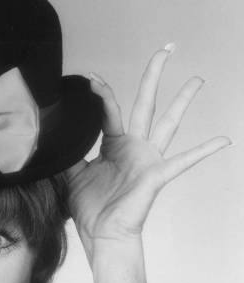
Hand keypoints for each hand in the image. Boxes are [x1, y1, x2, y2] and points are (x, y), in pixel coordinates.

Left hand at [65, 45, 230, 261]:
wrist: (100, 234)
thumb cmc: (88, 207)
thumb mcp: (71, 174)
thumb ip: (69, 150)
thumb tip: (56, 132)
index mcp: (113, 145)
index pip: (110, 110)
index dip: (102, 92)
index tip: (91, 76)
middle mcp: (134, 146)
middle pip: (146, 103)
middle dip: (155, 75)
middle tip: (167, 48)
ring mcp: (148, 159)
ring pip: (168, 123)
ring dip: (183, 101)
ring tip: (197, 79)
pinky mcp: (157, 175)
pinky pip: (184, 160)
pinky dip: (204, 150)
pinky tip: (225, 140)